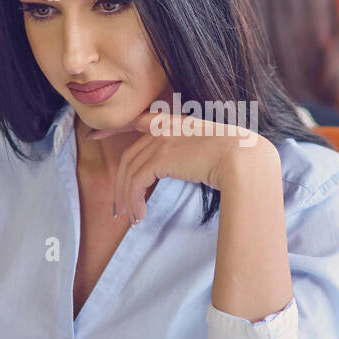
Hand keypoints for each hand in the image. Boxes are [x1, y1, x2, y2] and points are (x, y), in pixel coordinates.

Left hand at [88, 109, 276, 223]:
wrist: (243, 160)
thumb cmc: (236, 159)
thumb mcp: (210, 149)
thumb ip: (192, 153)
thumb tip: (187, 167)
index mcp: (176, 123)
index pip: (137, 120)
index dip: (113, 128)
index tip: (95, 135)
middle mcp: (164, 128)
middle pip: (129, 156)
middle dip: (119, 182)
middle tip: (119, 206)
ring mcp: (161, 141)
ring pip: (129, 172)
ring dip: (126, 198)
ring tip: (130, 218)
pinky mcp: (160, 158)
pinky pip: (135, 182)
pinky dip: (133, 201)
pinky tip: (139, 216)